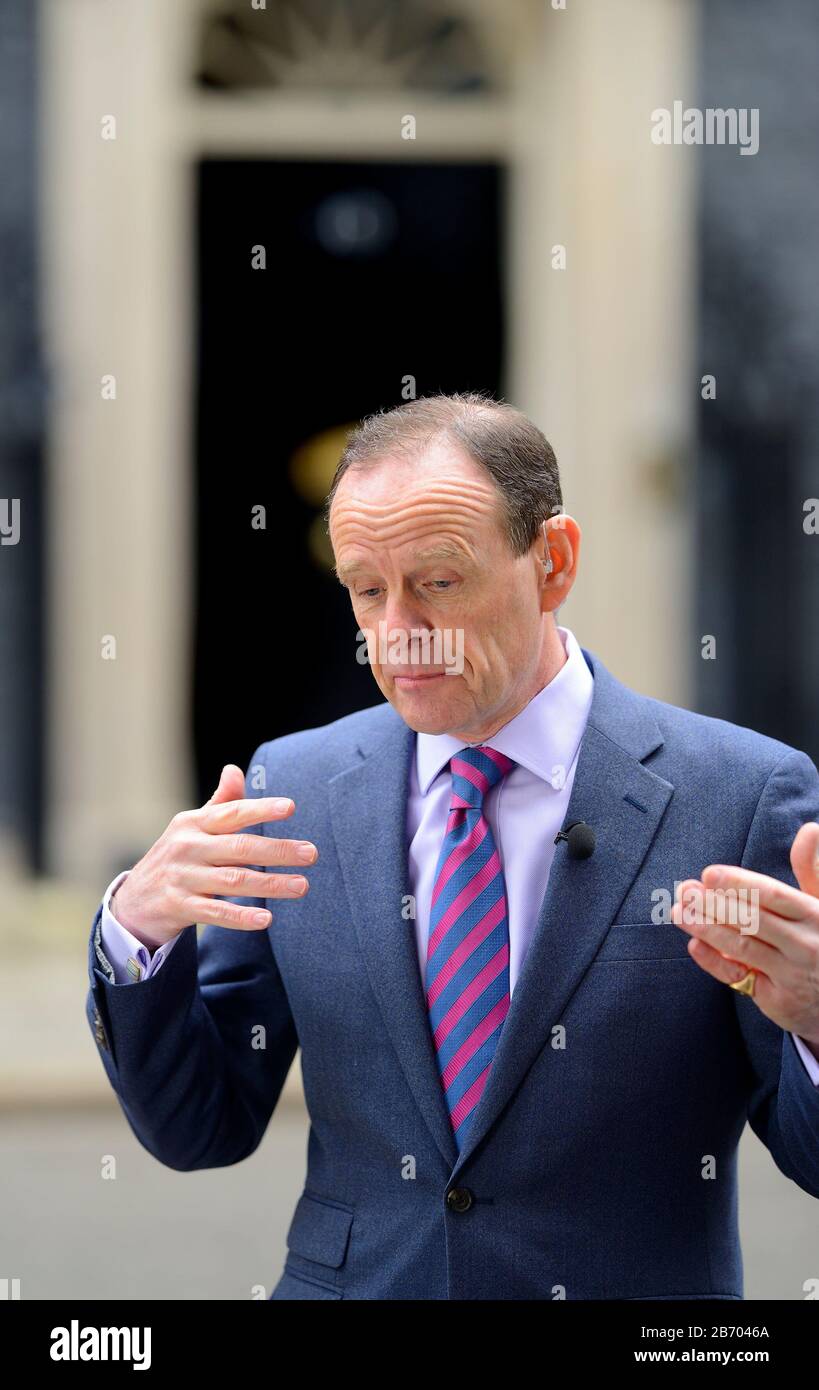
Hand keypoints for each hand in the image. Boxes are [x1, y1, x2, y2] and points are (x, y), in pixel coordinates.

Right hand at [109, 764, 316, 950]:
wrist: (133, 902)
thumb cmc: (175, 858)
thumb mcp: (191, 827)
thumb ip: (219, 803)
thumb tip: (235, 769)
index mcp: (192, 823)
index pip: (232, 813)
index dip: (261, 809)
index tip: (291, 808)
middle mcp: (186, 848)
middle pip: (239, 848)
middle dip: (278, 850)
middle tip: (311, 853)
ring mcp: (181, 878)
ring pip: (233, 881)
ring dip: (270, 884)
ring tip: (302, 886)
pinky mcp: (178, 907)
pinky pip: (215, 913)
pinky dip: (241, 917)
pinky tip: (266, 919)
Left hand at [671, 822, 818, 1052]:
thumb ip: (810, 867)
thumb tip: (810, 828)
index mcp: (816, 915)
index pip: (775, 896)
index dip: (740, 883)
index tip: (708, 874)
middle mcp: (807, 945)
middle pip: (754, 921)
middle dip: (715, 904)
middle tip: (684, 890)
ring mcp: (792, 974)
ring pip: (743, 948)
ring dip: (706, 929)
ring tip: (680, 912)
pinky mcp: (778, 1001)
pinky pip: (739, 977)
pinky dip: (714, 962)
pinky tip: (694, 945)